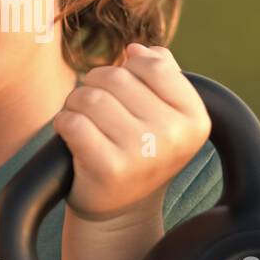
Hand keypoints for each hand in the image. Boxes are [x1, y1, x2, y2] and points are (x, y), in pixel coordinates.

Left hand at [52, 44, 210, 229]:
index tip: (125, 90)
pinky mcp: (109, 168)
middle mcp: (174, 136)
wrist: (120, 211)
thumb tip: (137, 49)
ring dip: (76, 104)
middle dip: (96, 85)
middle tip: (97, 112)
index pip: (153, 63)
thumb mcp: (163, 114)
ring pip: (90, 97)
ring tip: (84, 122)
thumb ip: (161, 74)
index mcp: (195, 118)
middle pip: (116, 76)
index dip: (129, 67)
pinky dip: (64, 124)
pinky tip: (72, 138)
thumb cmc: (139, 150)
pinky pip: (72, 122)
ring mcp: (143, 153)